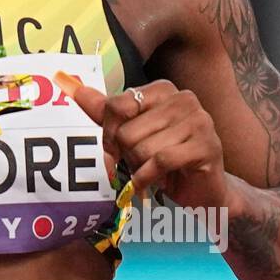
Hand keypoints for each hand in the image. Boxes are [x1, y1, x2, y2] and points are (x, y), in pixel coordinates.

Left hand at [56, 73, 227, 209]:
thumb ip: (106, 111)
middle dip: (127, 156)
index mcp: (162, 90)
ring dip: (140, 169)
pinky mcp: (206, 146)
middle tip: (139, 164)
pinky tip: (153, 183)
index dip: (108, 134)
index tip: (114, 149)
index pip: (116, 105)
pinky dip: (149, 177)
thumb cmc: (165, 160)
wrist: (202, 191)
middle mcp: (183, 99)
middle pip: (127, 131)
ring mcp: (199, 121)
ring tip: (151, 172)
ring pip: (143, 148)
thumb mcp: (133, 133)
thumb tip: (74, 88)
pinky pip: (160, 161)